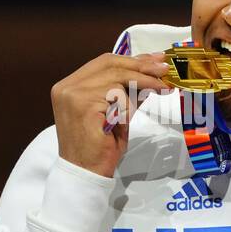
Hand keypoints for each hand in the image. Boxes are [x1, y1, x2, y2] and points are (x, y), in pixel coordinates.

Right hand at [51, 52, 170, 177]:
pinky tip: (135, 110)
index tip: (155, 60)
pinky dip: (130, 101)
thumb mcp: (119, 113)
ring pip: (115, 77)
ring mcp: (71, 95)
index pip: (104, 63)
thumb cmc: (102, 146)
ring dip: (143, 82)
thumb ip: (129, 93)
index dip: (132, 60)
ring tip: (161, 87)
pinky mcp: (82, 106)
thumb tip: (152, 74)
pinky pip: (116, 95)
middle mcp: (66, 87)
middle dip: (141, 65)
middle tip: (164, 70)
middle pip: (109, 64)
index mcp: (71, 86)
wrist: (87, 172)